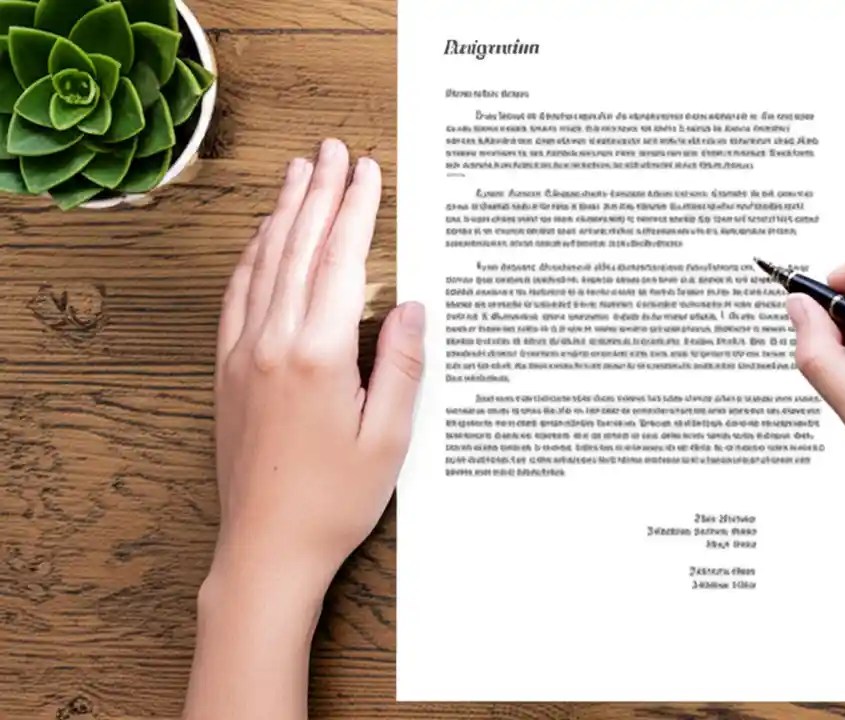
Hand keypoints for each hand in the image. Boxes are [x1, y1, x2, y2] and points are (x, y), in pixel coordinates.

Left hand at [209, 139, 423, 601]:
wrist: (267, 546)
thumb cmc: (334, 500)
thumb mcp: (389, 438)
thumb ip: (403, 366)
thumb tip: (415, 307)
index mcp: (319, 355)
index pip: (341, 261)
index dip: (356, 209)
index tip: (367, 171)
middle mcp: (274, 343)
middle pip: (299, 247)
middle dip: (319, 192)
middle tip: (333, 150)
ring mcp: (245, 355)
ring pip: (264, 263)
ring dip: (283, 213)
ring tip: (298, 173)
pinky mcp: (229, 372)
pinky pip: (238, 296)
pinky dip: (252, 257)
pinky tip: (261, 240)